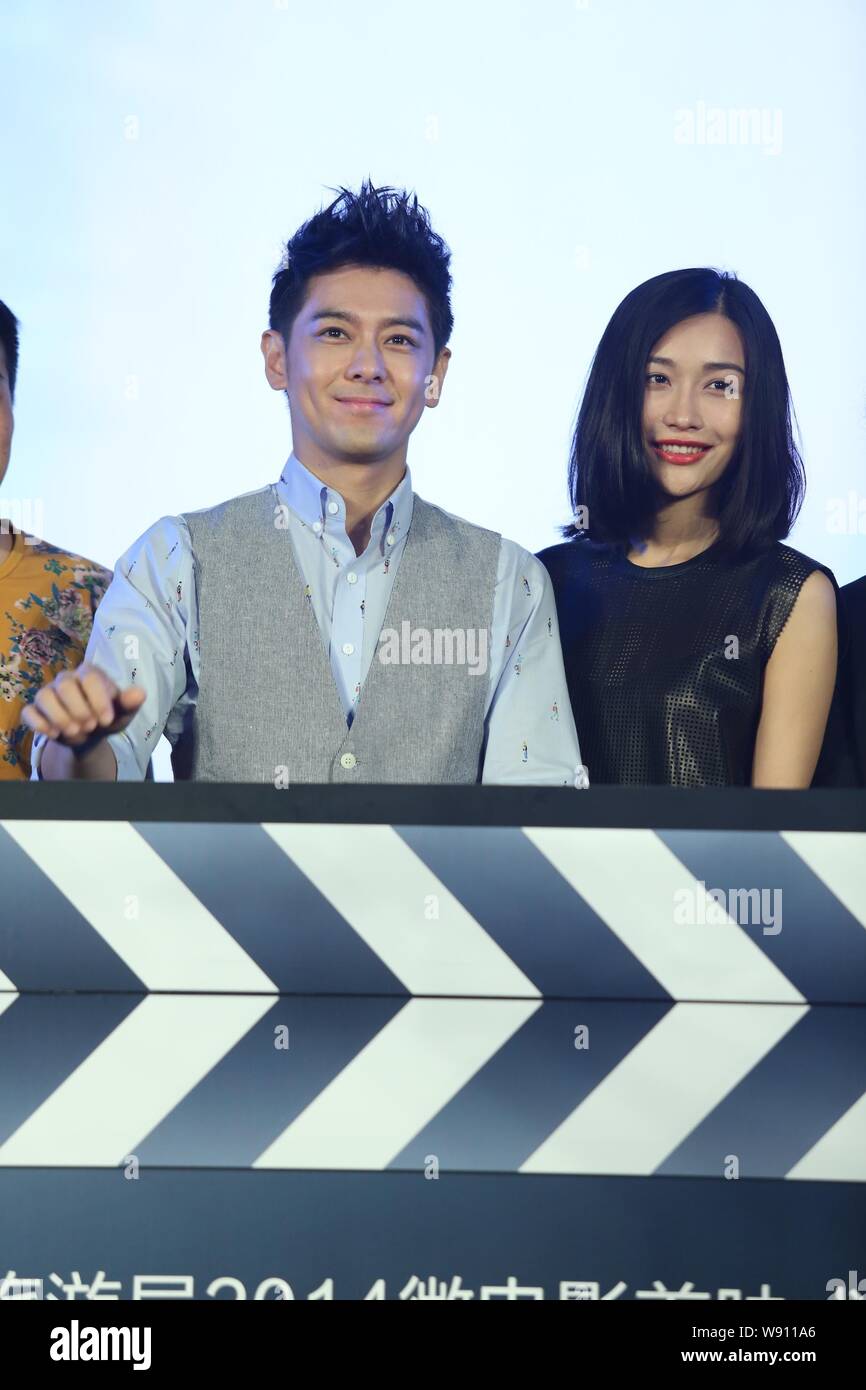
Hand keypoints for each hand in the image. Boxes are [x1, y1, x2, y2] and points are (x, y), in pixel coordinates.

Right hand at [22, 663, 146, 748]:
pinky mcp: (36, 709)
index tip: (106, 720)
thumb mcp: (123, 714)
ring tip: (73, 731)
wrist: (89, 736)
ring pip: (44, 696)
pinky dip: (39, 723)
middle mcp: (66, 679)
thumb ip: (130, 703)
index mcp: (90, 674)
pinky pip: (29, 711)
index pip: (90, 677)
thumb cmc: (107, 718)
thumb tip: (140, 693)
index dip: (98, 699)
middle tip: (90, 726)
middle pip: (65, 685)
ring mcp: (49, 693)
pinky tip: (53, 734)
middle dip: (78, 709)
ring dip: (59, 717)